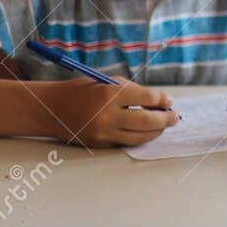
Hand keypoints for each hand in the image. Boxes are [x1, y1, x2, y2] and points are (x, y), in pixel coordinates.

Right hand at [45, 77, 177, 147]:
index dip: (163, 100)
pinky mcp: (100, 144)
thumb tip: (161, 103)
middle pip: (148, 121)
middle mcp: (108, 115)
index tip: (169, 101)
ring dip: (156, 131)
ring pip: (140, 136)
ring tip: (164, 124)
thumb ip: (134, 92)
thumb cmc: (84, 91)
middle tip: (175, 117)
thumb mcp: (109, 82)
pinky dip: (140, 137)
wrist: (52, 109)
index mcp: (110, 94)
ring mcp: (103, 132)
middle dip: (166, 119)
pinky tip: (147, 131)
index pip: (148, 99)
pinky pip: (127, 142)